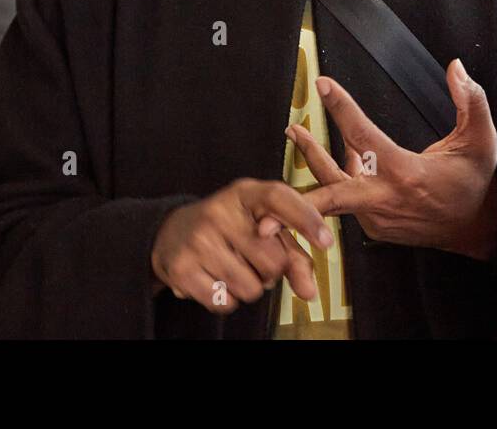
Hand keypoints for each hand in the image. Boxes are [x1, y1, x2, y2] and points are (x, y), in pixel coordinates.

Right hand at [151, 178, 330, 313]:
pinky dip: (228, 299)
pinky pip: (226, 302)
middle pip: (273, 260)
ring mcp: (198, 240)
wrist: (171, 234)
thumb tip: (310, 292)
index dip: (305, 218)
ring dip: (250, 286)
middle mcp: (219, 212)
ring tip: (233, 267)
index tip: (326, 240)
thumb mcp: (259, 227)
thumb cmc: (228, 229)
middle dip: (270, 269)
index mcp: (243, 193)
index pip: (278, 198)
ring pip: (252, 287)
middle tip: (251, 258)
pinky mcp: (182, 269)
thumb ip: (292, 254)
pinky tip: (216, 278)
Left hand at [260, 59, 496, 260]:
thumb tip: (456, 68)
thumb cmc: (474, 181)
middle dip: (308, 159)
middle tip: (290, 132)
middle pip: (332, 186)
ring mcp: (376, 218)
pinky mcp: (374, 228)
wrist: (476, 228)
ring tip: (297, 134)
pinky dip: (341, 179)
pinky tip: (342, 159)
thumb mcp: (481, 138)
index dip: (342, 108)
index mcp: (406, 174)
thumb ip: (471, 100)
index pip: (364, 136)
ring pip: (335, 190)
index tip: (324, 85)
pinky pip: (348, 202)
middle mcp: (385, 199)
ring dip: (315, 162)